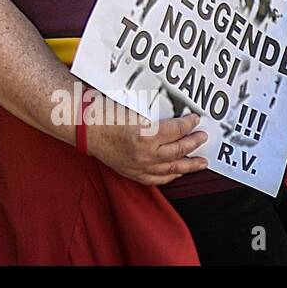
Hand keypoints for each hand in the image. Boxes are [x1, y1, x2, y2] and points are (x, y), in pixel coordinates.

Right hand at [85, 107, 209, 185]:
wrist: (84, 129)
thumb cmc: (104, 114)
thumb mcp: (133, 109)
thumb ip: (153, 116)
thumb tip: (173, 117)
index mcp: (146, 134)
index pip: (177, 130)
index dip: (188, 124)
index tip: (195, 119)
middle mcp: (145, 154)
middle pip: (178, 150)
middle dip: (194, 143)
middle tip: (203, 137)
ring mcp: (139, 166)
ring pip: (172, 168)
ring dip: (189, 164)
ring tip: (201, 162)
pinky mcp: (132, 173)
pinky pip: (157, 178)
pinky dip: (170, 175)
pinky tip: (178, 172)